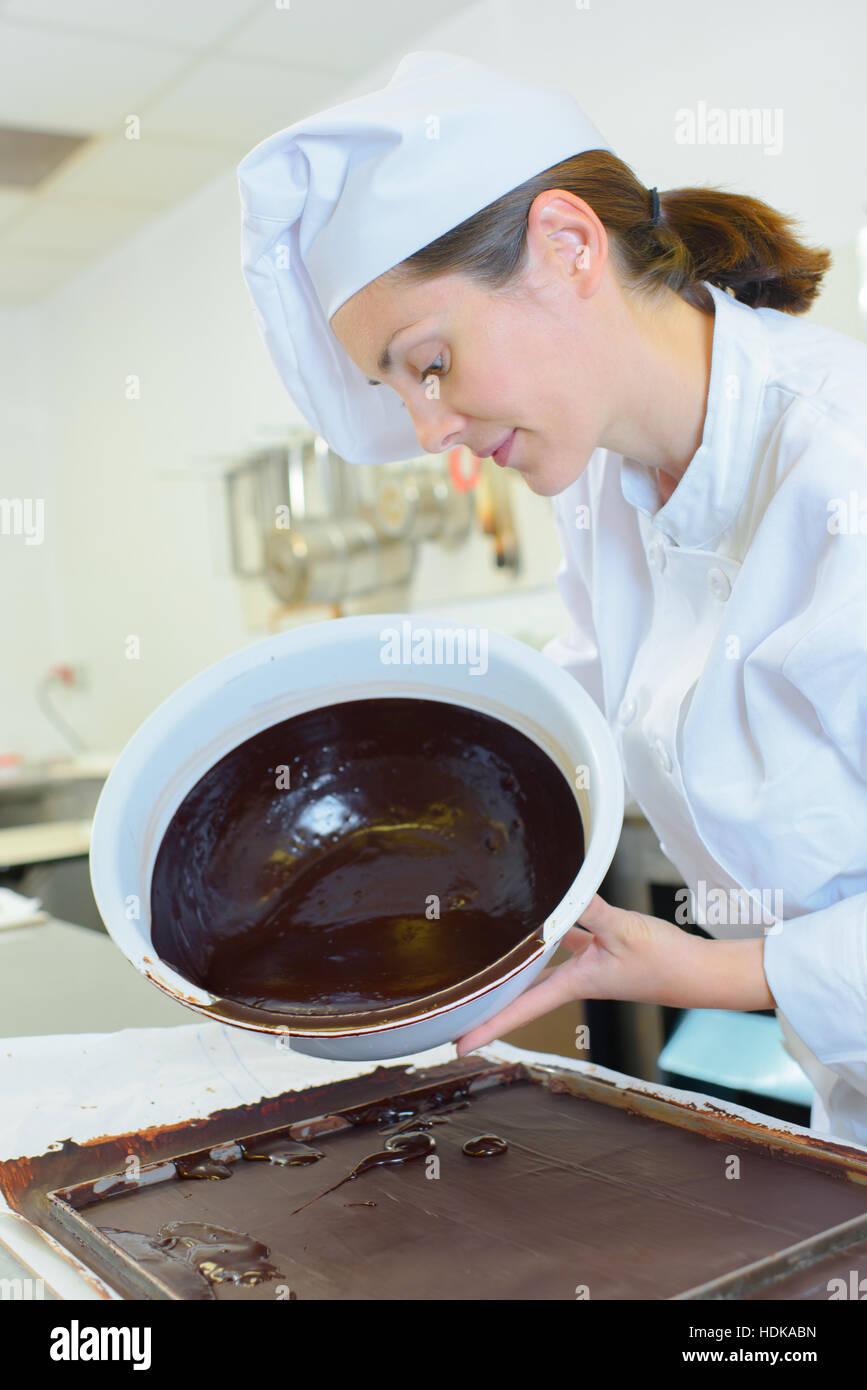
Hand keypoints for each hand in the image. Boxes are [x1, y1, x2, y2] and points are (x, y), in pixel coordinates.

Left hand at [455, 892, 774, 1055]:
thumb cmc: (665, 961)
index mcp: (574, 983)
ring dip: (516, 965)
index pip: (520, 1008)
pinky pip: (566, 939)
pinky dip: (552, 929)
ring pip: (540, 965)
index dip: (488, 1027)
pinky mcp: (603, 950)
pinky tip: (544, 911)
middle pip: (521, 992)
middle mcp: (576, 979)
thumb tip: (560, 892)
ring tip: (485, 960)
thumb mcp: (623, 931)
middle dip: (490, 1000)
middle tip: (455, 1008)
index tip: (456, 1044)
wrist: (699, 972)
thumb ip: (588, 910)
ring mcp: (588, 966)